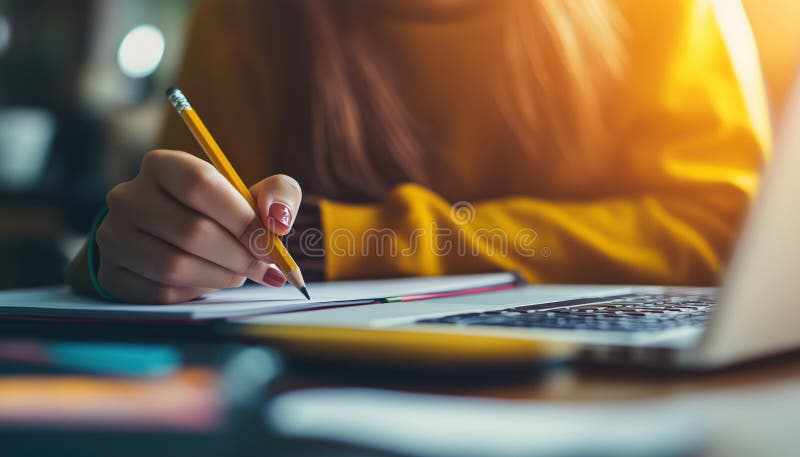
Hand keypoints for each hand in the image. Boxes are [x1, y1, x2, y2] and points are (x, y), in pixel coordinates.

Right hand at [95, 149, 301, 302]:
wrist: (168, 238)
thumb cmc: (221, 213)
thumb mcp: (253, 194)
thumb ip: (278, 195)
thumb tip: (278, 220)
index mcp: (162, 165)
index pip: (200, 184)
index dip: (241, 217)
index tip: (269, 241)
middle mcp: (127, 196)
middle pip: (190, 231)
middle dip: (238, 256)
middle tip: (262, 267)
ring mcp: (113, 236)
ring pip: (174, 266)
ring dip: (220, 277)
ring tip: (239, 274)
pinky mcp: (111, 273)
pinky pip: (160, 292)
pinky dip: (196, 292)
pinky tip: (210, 282)